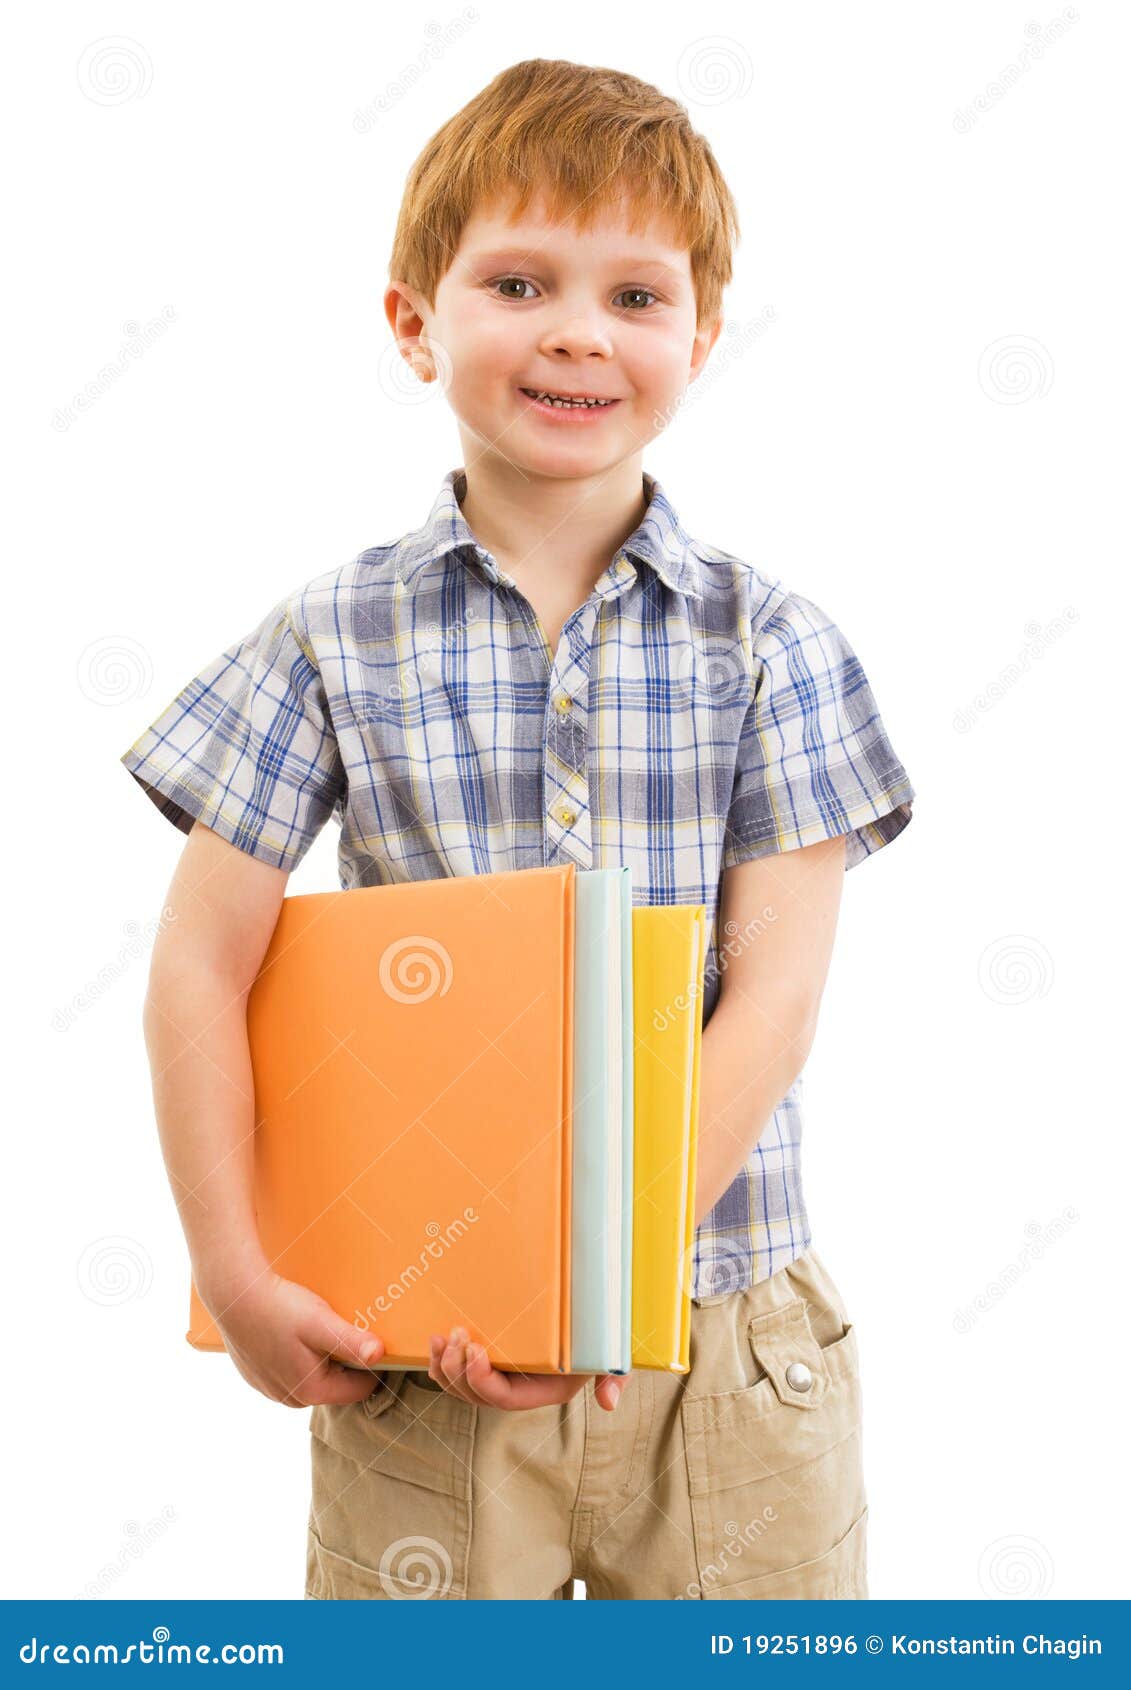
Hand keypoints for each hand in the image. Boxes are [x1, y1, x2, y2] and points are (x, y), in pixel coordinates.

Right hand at [203, 1268, 385, 1407]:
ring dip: (319, 1357)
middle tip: (339, 1328)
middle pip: (334, 1384)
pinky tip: (291, 1331)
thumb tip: (380, 1356)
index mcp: (311, 1391)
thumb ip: (353, 1342)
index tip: (372, 1340)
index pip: (359, 1389)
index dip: (371, 1365)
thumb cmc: (279, 1308)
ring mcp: (270, 1389)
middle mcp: (290, 1399)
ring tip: (314, 1327)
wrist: (233, 1295)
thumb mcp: (322, 1323)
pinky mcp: (256, 1376)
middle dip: (342, 1361)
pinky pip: (287, 1370)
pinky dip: (295, 1354)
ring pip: (310, 1377)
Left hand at [428, 1327, 628, 1412]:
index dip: (483, 1380)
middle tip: (455, 1334)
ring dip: (444, 1367)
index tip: (475, 1348)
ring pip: (462, 1388)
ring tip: (441, 1337)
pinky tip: (434, 1341)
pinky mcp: (494, 1358)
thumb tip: (608, 1403)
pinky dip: (440, 1362)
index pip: (506, 1399)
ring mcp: (505, 1375)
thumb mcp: (615, 1353)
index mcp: (547, 1390)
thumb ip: (615, 1377)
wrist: (599, 1316)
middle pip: (478, 1397)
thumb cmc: (605, 1333)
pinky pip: (458, 1373)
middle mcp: (523, 1389)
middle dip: (458, 1371)